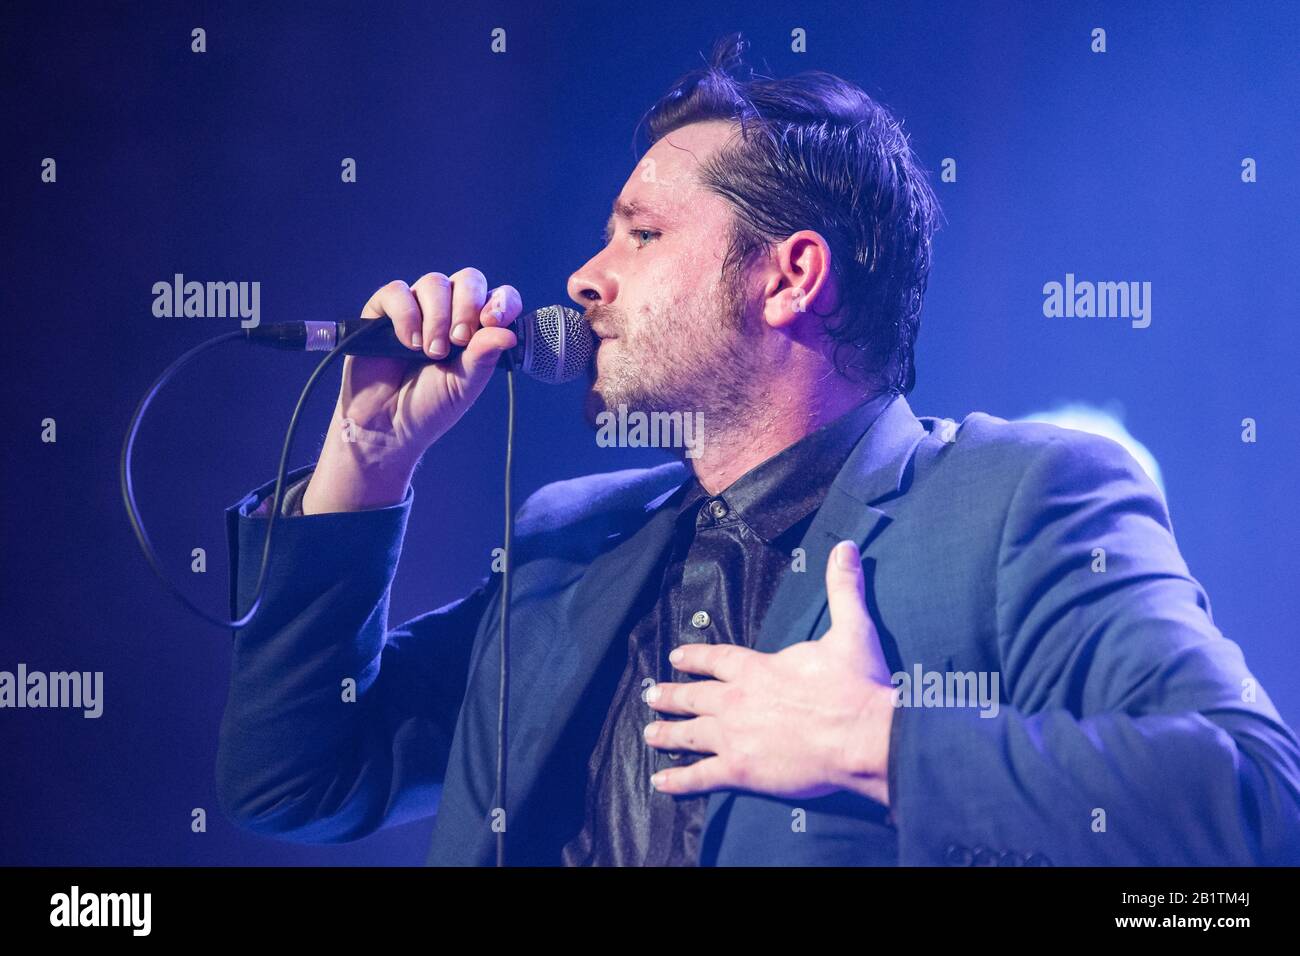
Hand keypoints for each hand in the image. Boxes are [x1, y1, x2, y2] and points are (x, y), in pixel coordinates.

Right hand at [303, 269, 520, 512]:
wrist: (386, 425)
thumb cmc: (429, 406)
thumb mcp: (464, 385)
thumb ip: (484, 357)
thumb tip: (508, 333)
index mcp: (476, 327)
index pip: (499, 297)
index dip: (502, 302)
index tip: (493, 322)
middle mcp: (448, 311)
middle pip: (468, 279)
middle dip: (468, 305)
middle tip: (460, 340)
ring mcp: (416, 307)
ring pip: (434, 282)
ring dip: (437, 317)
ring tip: (432, 352)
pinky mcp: (382, 311)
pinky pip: (397, 292)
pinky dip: (406, 315)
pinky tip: (408, 343)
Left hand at [643, 539, 896, 804]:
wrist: (865, 737)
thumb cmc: (857, 687)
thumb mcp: (852, 629)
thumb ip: (842, 588)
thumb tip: (845, 547)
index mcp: (758, 668)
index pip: (717, 658)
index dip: (695, 657)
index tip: (676, 656)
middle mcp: (737, 699)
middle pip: (694, 696)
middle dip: (671, 694)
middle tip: (650, 694)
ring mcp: (734, 737)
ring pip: (690, 734)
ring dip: (667, 733)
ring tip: (649, 733)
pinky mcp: (742, 771)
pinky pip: (701, 777)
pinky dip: (679, 781)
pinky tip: (660, 784)